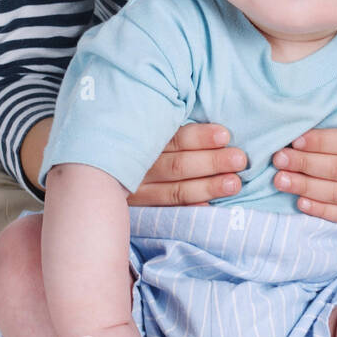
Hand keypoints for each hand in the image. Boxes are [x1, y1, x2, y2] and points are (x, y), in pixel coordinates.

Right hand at [126, 123, 246, 206]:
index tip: (225, 135)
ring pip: (175, 191)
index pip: (173, 139)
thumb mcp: (150, 128)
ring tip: (234, 184)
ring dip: (208, 187)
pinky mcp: (140, 211)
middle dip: (212, 162)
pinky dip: (188, 209)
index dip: (200, 137)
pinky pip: (167, 212)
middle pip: (177, 166)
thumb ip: (171, 124)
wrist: (96, 176)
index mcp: (142, 140)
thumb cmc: (140, 142)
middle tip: (239, 159)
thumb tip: (215, 124)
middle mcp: (137, 167)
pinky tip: (208, 207)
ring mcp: (137, 192)